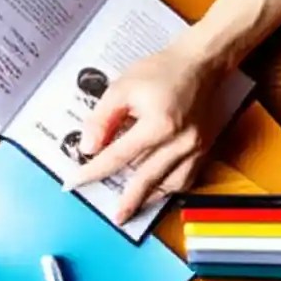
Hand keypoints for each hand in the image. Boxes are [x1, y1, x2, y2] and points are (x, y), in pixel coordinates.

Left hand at [65, 36, 231, 223]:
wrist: (201, 63)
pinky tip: (156, 192)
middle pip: (146, 179)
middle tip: (113, 217)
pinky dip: (169, 188)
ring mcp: (196, 147)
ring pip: (170, 185)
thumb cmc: (161, 72)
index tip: (74, 182)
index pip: (117, 157)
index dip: (92, 172)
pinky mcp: (206, 149)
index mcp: (158, 124)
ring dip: (150, 198)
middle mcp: (180, 141)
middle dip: (127, 201)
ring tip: (132, 208)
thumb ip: (102, 119)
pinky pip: (187, 179)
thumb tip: (88, 148)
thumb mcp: (122, 88)